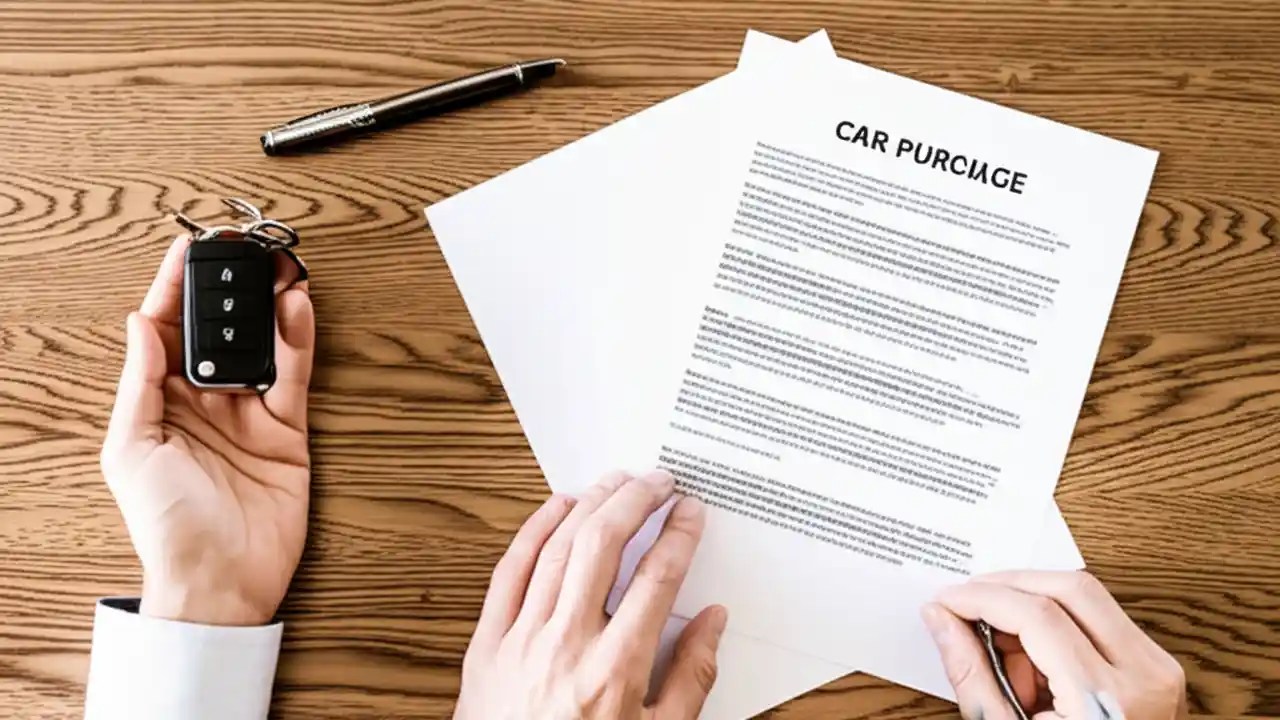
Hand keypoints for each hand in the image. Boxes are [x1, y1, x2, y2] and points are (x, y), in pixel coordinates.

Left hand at [99, 235, 314, 625]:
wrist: (221, 579)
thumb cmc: (166, 525)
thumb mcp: (132, 449)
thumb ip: (141, 383)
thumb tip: (139, 322)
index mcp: (159, 402)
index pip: (166, 330)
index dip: (176, 286)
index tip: (190, 247)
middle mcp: (204, 401)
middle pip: (218, 329)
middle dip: (230, 287)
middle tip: (245, 247)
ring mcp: (247, 413)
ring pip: (260, 344)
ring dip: (269, 304)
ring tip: (280, 266)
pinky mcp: (287, 430)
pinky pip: (293, 375)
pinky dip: (298, 340)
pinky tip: (297, 308)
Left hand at [454, 471, 727, 719]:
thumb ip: (691, 679)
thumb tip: (713, 621)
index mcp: (615, 673)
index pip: (656, 580)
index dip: (678, 535)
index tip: (691, 512)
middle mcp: (566, 647)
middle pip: (603, 547)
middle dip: (636, 502)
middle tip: (658, 481)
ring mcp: (520, 642)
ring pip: (557, 548)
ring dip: (590, 504)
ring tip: (616, 482)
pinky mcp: (486, 645)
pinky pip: (509, 571)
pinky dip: (533, 531)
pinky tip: (556, 507)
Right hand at [924, 571, 1187, 719]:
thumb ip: (972, 675)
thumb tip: (941, 619)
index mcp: (1106, 702)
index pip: (1038, 616)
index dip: (983, 598)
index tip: (949, 600)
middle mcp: (1144, 676)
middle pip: (1068, 588)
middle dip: (1008, 587)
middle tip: (968, 604)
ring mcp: (1157, 668)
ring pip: (1085, 596)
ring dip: (1032, 607)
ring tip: (1007, 656)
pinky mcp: (1156, 665)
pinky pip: (1099, 618)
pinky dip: (1056, 626)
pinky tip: (1035, 664)